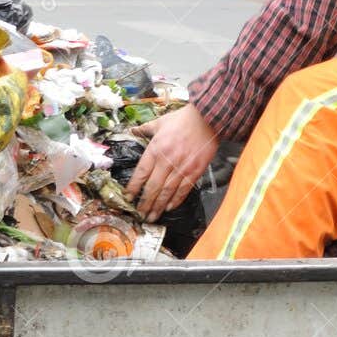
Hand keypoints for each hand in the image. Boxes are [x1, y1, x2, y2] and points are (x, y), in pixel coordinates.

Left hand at [128, 105, 217, 220]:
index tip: (128, 197)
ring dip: (159, 206)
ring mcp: (182, 167)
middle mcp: (167, 161)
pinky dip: (176, 200)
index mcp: (156, 149)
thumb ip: (144, 129)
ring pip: (167, 192)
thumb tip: (131, 130)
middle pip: (153, 187)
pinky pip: (184, 190)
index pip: (141, 173)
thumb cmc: (182, 120)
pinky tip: (170, 207)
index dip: (134, 187)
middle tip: (140, 214)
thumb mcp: (159, 122)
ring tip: (152, 216)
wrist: (207, 119)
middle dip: (145, 203)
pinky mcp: (195, 171)